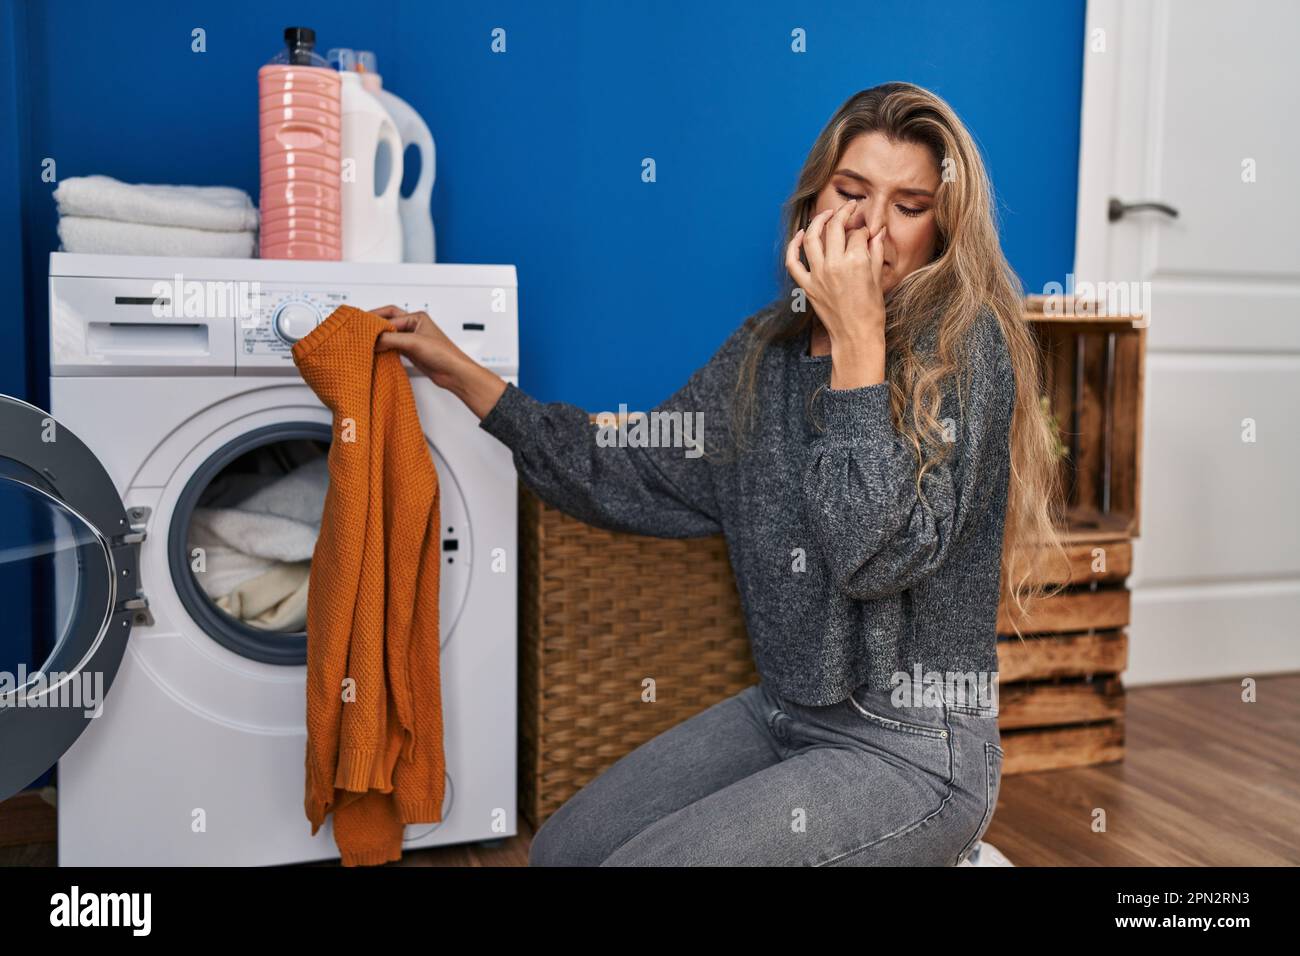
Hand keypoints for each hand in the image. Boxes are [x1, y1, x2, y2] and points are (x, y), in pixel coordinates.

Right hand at [371, 305, 506, 419]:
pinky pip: (392, 347)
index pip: (390, 316)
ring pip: (389, 335)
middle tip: (359, 329)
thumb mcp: (414, 343)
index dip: (375, 322)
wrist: (455, 373)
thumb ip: (391, 339)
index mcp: (417, 317)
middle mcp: (414, 326)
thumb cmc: (444, 354)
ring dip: (378, 338)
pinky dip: (383, 349)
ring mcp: (412, 339)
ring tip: (365, 342)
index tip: (363, 330)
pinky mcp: (411, 352)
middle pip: (388, 322)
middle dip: (374, 325)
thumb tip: (373, 340)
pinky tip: (376, 352)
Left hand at [785, 199, 887, 348]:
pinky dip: (793, 246)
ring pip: (812, 238)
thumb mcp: (878, 278)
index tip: (866, 232)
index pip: (857, 233)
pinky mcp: (807, 286)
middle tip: (849, 208)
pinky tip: (801, 234)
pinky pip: (793, 262)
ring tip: (826, 214)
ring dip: (818, 221)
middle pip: (834, 228)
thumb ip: (875, 251)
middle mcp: (834, 265)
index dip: (863, 230)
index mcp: (855, 261)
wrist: (856, 336)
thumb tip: (878, 232)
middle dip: (843, 213)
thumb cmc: (871, 311)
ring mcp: (817, 275)